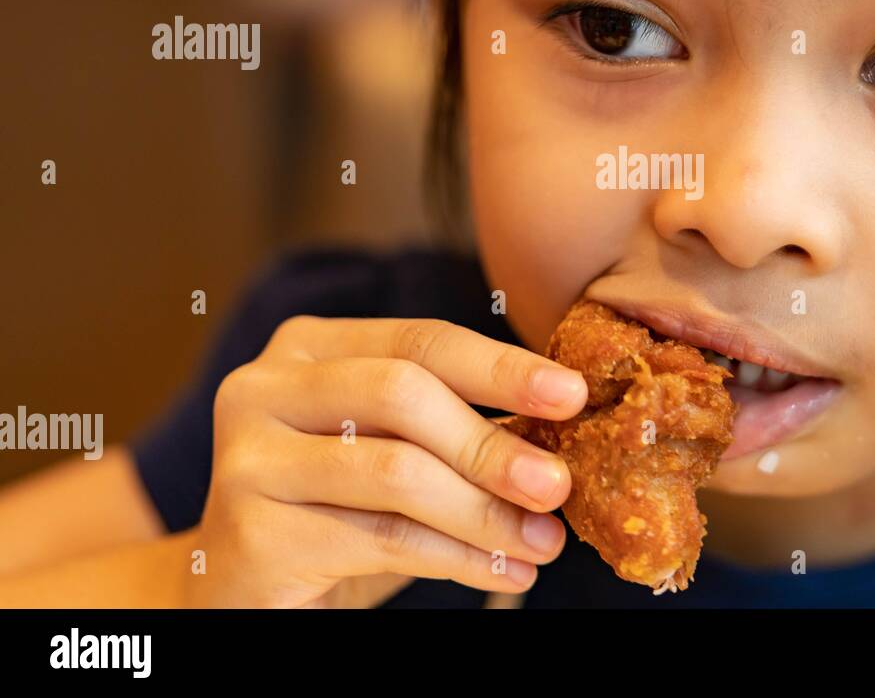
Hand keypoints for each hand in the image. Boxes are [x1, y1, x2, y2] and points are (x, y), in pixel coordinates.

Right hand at [183, 316, 586, 607]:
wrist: (240, 594)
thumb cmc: (336, 513)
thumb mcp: (397, 455)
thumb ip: (455, 429)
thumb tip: (561, 431)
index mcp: (310, 348)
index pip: (421, 341)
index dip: (501, 366)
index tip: (572, 395)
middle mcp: (265, 387)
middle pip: (404, 394)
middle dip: (493, 442)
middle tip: (559, 485)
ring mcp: (248, 457)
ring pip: (396, 471)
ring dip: (485, 512)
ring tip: (543, 543)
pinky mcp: (250, 531)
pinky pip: (381, 538)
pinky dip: (456, 557)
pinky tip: (504, 572)